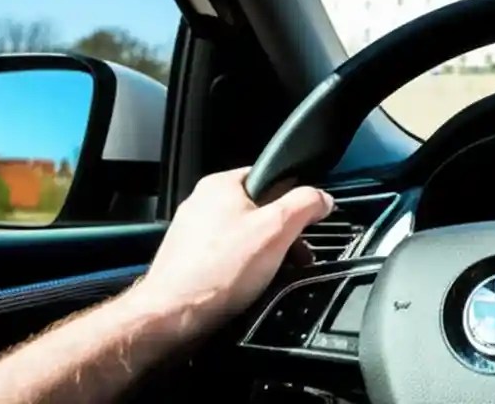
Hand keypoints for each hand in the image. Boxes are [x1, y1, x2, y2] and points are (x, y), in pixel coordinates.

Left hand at [124, 167, 333, 336]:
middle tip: (295, 257)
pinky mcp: (187, 260)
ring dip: (264, 254)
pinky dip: (241, 270)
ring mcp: (191, 233)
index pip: (270, 178)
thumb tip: (322, 198)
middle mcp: (202, 203)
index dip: (294, 200)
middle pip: (258, 210)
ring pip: (243, 236)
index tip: (306, 224)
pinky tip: (247, 287)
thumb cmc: (219, 272)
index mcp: (220, 184)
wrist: (173, 317)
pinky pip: (226, 258)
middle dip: (282, 235)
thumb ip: (305, 204)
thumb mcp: (277, 229)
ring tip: (273, 276)